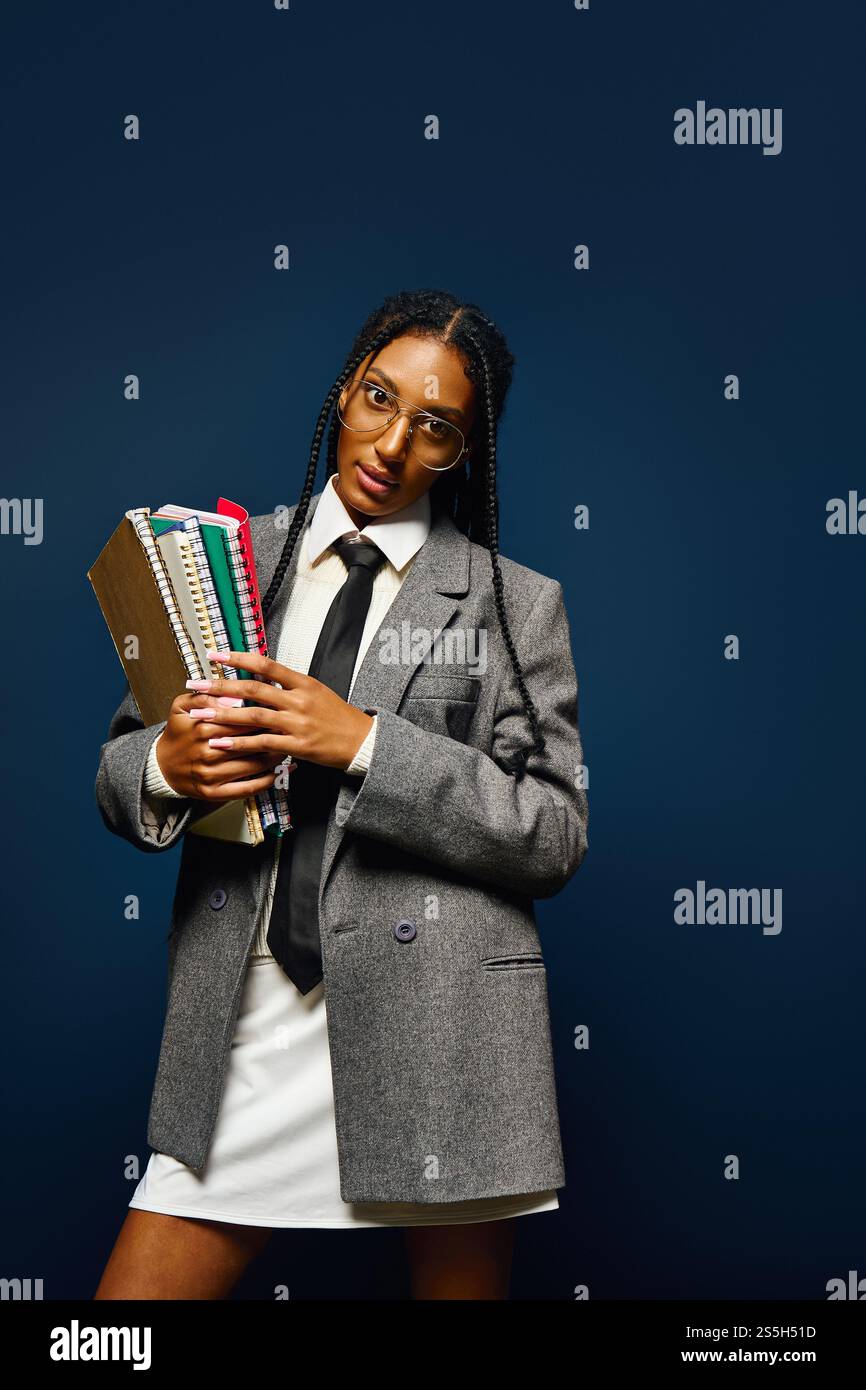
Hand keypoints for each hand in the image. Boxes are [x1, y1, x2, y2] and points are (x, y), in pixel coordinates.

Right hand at [156, 690, 296, 800]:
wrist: (161, 766)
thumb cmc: (178, 734)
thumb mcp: (182, 707)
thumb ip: (205, 696)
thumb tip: (233, 695)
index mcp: (202, 727)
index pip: (242, 718)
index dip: (264, 713)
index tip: (279, 709)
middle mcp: (208, 751)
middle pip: (252, 741)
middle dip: (274, 734)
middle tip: (292, 728)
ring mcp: (211, 774)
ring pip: (253, 765)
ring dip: (275, 758)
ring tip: (288, 748)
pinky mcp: (213, 792)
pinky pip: (246, 789)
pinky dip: (265, 782)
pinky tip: (277, 773)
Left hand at [182, 648, 374, 771]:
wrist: (362, 741)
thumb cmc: (337, 717)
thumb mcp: (316, 692)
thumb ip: (289, 685)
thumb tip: (260, 675)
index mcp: (303, 682)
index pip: (265, 664)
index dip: (238, 658)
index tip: (214, 655)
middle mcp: (298, 700)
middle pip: (253, 689)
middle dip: (220, 686)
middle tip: (195, 684)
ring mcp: (297, 723)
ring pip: (253, 716)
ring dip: (222, 715)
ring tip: (199, 715)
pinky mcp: (297, 745)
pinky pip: (262, 743)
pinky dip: (238, 742)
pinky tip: (219, 742)